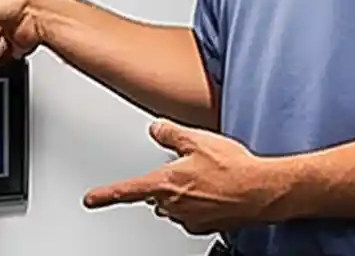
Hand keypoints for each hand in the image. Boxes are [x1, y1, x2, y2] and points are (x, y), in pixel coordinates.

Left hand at [82, 119, 281, 234]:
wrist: (262, 191)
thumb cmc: (234, 169)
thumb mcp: (197, 139)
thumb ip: (170, 133)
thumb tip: (156, 129)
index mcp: (165, 184)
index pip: (127, 190)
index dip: (106, 194)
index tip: (91, 199)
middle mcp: (174, 206)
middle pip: (156, 194)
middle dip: (166, 181)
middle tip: (190, 166)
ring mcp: (190, 219)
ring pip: (175, 204)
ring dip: (184, 192)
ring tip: (209, 176)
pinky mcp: (206, 226)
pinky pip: (193, 214)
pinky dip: (200, 202)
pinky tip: (217, 189)